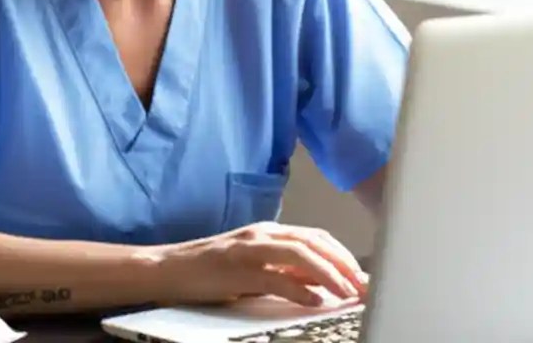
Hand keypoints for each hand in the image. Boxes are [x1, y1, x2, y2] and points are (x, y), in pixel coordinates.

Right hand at [151, 222, 368, 307]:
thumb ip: (286, 270)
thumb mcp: (255, 265)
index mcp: (269, 232)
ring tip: (346, 292)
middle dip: (343, 263)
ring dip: (328, 273)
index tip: (362, 275)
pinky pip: (275, 278)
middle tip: (363, 285)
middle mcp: (263, 234)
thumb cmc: (212, 269)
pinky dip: (298, 289)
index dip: (343, 255)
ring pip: (300, 254)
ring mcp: (250, 249)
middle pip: (314, 242)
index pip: (316, 237)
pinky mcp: (237, 269)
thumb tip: (322, 282)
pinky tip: (314, 301)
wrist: (170, 268)